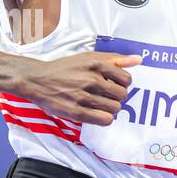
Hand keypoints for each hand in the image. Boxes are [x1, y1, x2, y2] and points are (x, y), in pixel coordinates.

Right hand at [15, 52, 141, 125]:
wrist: (37, 79)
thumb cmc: (64, 68)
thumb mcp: (88, 57)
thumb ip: (115, 59)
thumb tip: (139, 59)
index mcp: (96, 64)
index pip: (126, 79)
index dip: (122, 84)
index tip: (113, 85)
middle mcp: (92, 79)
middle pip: (122, 95)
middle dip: (117, 97)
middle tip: (106, 96)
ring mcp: (84, 96)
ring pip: (115, 109)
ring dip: (110, 108)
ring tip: (100, 105)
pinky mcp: (77, 111)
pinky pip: (104, 120)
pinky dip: (104, 118)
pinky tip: (96, 113)